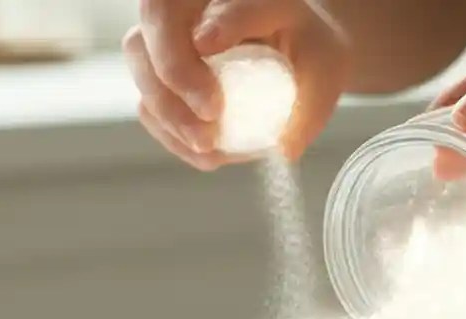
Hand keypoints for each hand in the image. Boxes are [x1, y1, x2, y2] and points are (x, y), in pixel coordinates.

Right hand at [123, 0, 350, 170]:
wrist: (302, 56)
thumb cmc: (313, 53)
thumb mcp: (325, 70)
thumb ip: (311, 105)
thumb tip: (283, 148)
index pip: (198, 2)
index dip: (200, 36)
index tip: (210, 65)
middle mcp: (192, 5)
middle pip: (153, 23)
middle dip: (173, 74)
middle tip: (210, 118)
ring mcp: (171, 35)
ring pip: (140, 59)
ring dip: (167, 110)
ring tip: (208, 147)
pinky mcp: (162, 72)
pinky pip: (148, 100)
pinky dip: (170, 133)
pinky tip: (206, 156)